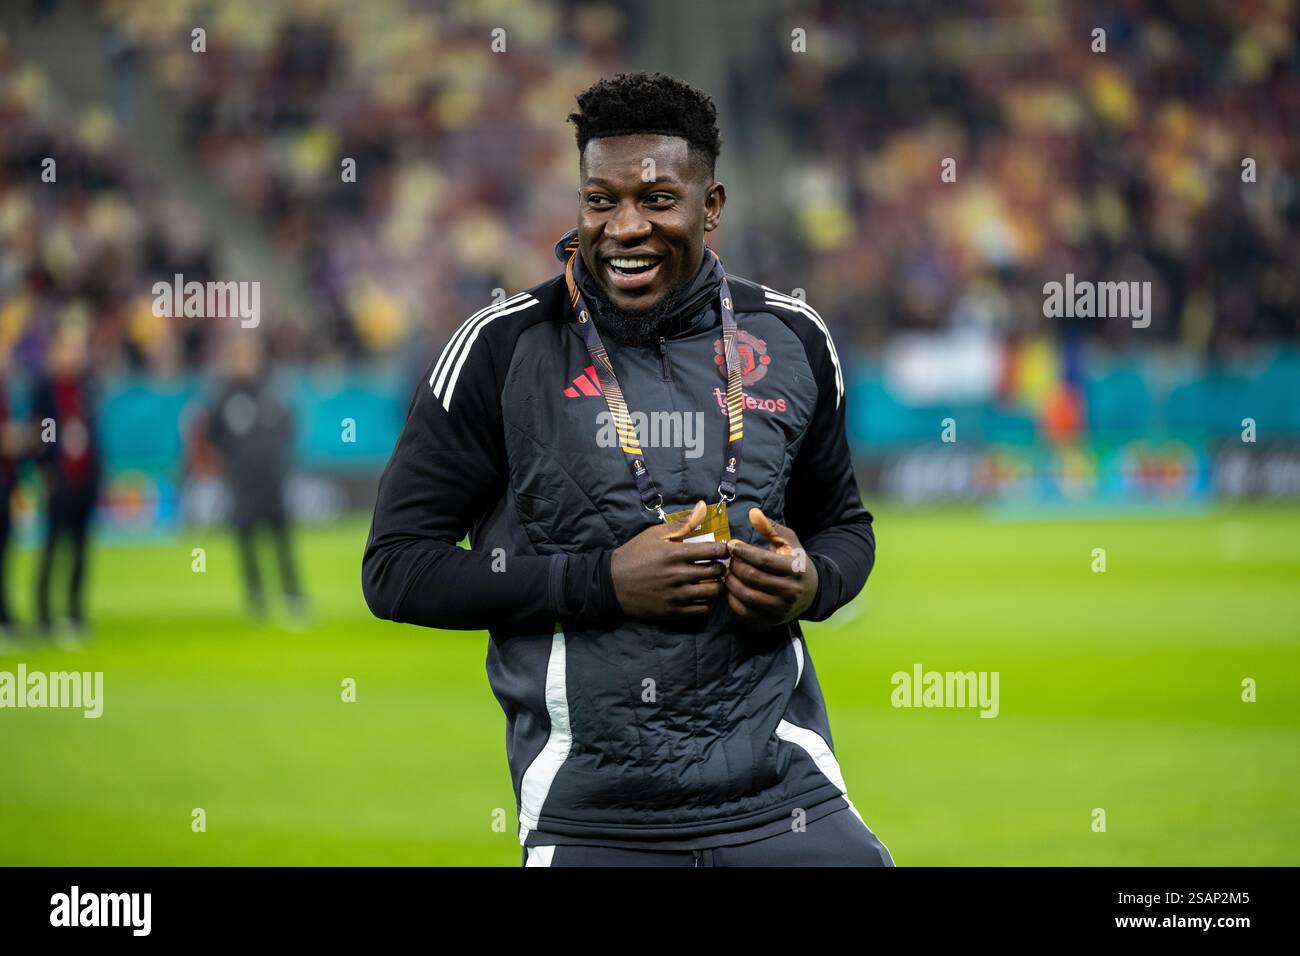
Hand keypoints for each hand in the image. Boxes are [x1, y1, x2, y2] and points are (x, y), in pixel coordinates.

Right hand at [610, 500, 729, 621]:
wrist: (612, 584)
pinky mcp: (674, 612)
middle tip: (718, 565)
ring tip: (712, 582)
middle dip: (721, 567)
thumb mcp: (654, 534)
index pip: (714, 550)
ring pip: (713, 593)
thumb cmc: (634, 555)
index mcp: (675, 553)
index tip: (723, 550)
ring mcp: (677, 595)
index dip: (724, 549)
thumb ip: (682, 523)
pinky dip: (707, 604)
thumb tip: (703, 507)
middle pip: (717, 572)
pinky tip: (701, 597)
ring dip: (717, 586)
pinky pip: (703, 610)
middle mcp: (679, 575)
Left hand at [725, 508, 817, 625]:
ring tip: (728, 572)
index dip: (743, 552)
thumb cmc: (795, 562)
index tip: (731, 545)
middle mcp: (791, 591)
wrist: (812, 592)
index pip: (763, 560)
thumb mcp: (788, 542)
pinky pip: (745, 612)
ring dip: (731, 583)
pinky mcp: (772, 621)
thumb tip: (752, 512)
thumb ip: (771, 528)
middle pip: (753, 578)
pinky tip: (730, 588)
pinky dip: (733, 600)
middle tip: (728, 559)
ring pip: (747, 596)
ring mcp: (781, 609)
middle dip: (736, 566)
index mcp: (796, 569)